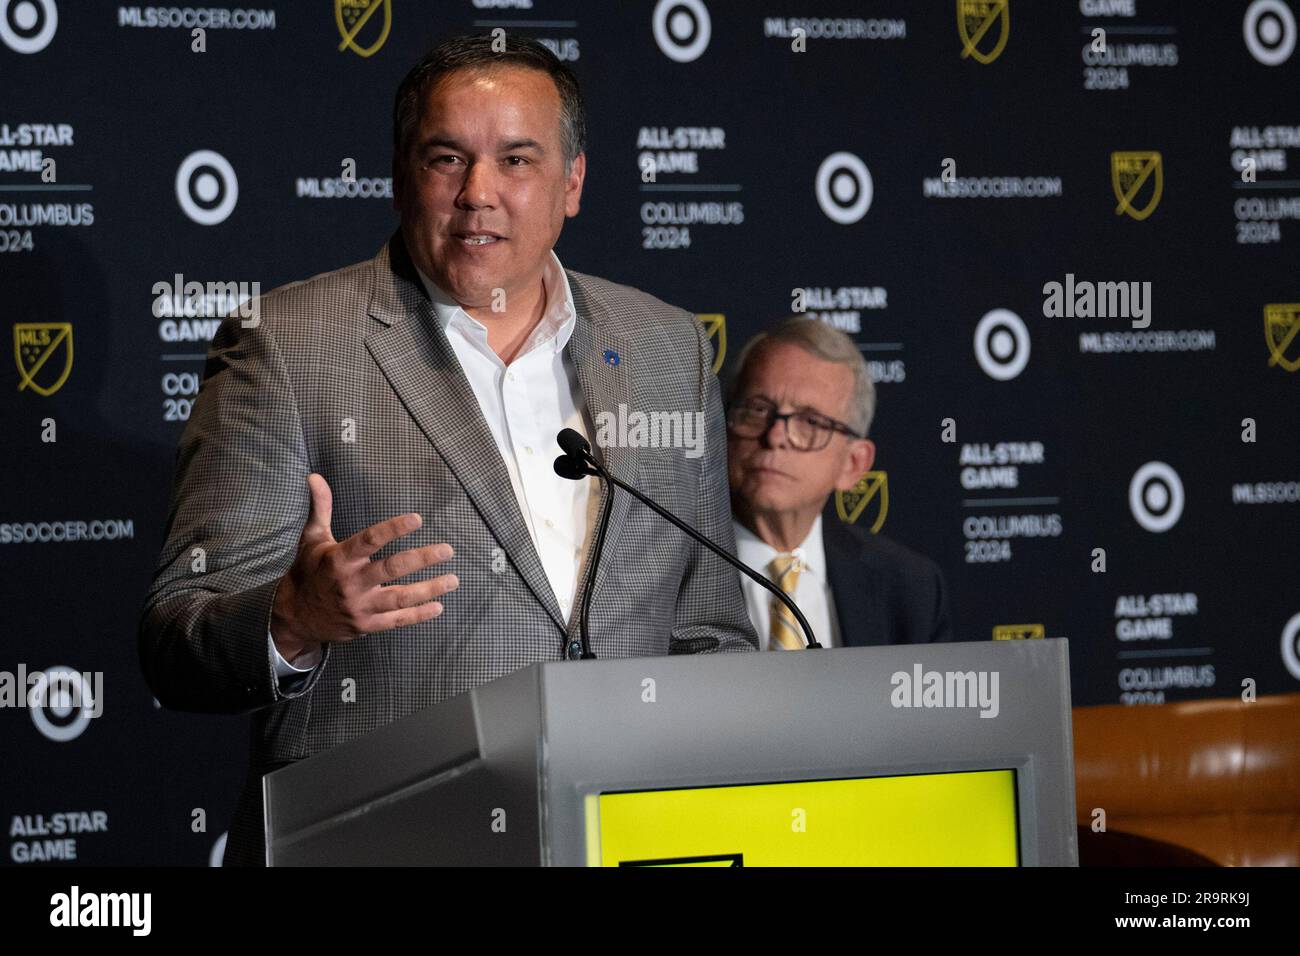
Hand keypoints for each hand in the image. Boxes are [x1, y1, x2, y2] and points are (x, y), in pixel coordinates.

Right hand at [270, 473, 456, 658]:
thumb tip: (315, 476)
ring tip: (453, 579)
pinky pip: (396, 621)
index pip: (370, 540)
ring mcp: (359, 606)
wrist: (294, 616)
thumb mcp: (312, 538)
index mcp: (339, 558)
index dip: (394, 529)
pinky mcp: (365, 625)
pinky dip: (418, 615)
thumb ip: (321, 507)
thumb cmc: (308, 572)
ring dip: (429, 589)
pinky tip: (438, 606)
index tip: (418, 519)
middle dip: (422, 559)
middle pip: (392, 569)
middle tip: (447, 550)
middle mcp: (351, 583)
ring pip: (400, 597)